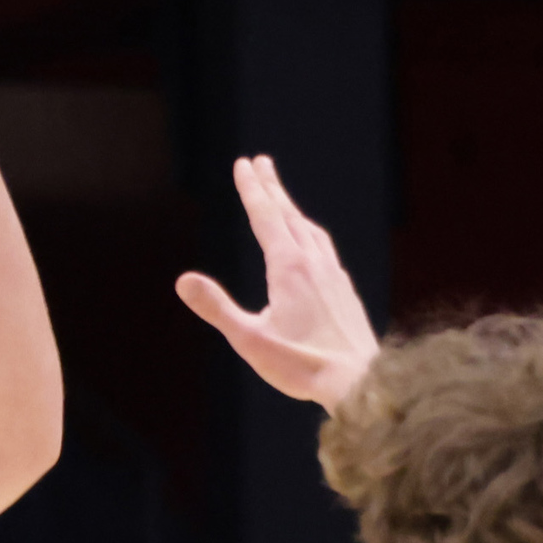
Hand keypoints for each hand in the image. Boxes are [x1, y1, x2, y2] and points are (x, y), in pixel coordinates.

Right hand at [177, 156, 380, 410]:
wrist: (358, 380)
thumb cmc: (301, 365)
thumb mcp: (250, 340)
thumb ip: (217, 308)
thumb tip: (183, 280)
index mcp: (289, 267)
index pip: (266, 217)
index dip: (252, 189)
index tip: (243, 164)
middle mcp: (314, 262)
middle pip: (289, 214)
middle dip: (272, 188)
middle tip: (260, 162)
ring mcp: (333, 274)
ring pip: (310, 230)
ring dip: (292, 209)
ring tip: (281, 200)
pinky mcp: (343, 290)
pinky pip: (324, 249)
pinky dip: (310, 234)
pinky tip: (311, 246)